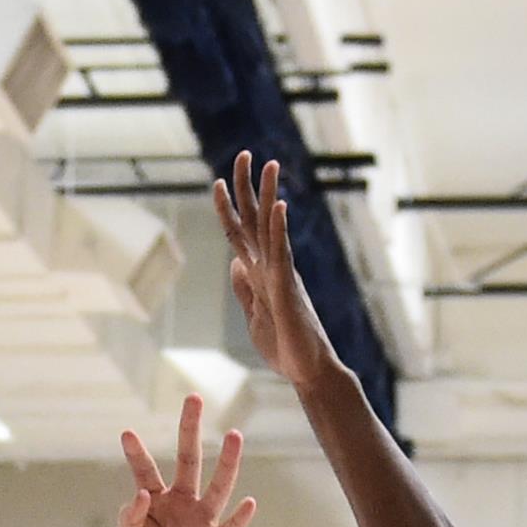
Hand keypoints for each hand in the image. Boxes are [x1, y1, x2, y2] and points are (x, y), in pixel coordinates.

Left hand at [114, 394, 256, 526]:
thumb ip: (131, 521)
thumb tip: (141, 494)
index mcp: (155, 502)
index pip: (145, 471)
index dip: (136, 453)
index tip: (126, 432)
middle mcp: (181, 504)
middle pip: (188, 459)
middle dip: (190, 429)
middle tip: (193, 397)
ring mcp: (201, 522)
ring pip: (217, 486)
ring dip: (227, 463)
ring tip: (234, 434)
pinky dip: (240, 517)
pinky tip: (249, 503)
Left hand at [214, 152, 341, 386]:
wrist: (307, 372)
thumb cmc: (285, 347)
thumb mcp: (254, 315)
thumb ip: (244, 289)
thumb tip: (235, 264)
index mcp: (259, 273)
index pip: (239, 232)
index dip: (227, 207)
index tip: (218, 180)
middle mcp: (271, 267)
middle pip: (255, 219)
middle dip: (247, 187)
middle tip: (245, 154)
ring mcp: (280, 276)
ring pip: (270, 228)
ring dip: (268, 196)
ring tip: (269, 164)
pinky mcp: (288, 290)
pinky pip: (281, 255)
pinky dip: (279, 230)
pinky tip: (278, 206)